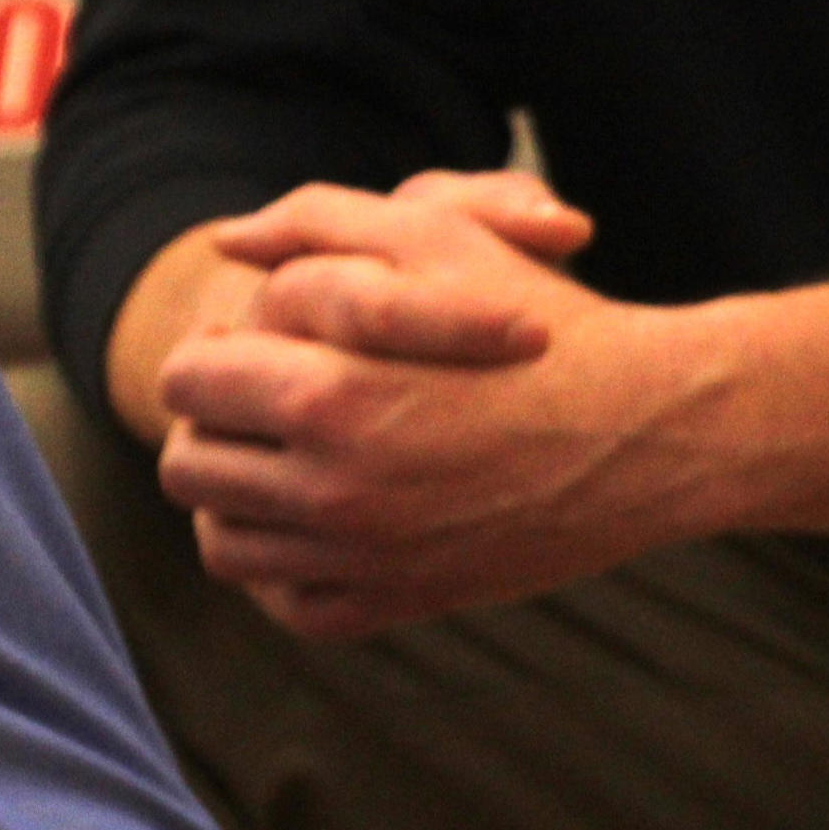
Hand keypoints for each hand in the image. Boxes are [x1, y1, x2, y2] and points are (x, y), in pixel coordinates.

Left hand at [156, 173, 743, 633]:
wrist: (644, 433)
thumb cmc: (537, 320)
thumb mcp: (430, 237)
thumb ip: (313, 225)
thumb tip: (226, 241)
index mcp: (327, 393)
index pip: (184, 379)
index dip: (211, 350)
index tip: (250, 344)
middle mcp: (334, 491)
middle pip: (187, 465)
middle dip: (213, 422)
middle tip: (262, 398)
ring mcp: (364, 559)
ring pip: (223, 543)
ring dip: (235, 495)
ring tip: (282, 453)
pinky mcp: (398, 603)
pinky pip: (288, 603)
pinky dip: (285, 566)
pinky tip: (317, 517)